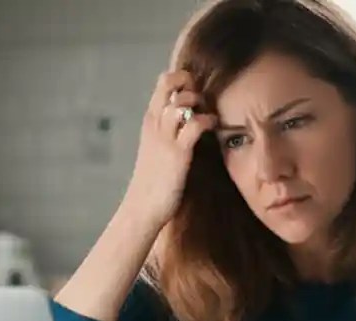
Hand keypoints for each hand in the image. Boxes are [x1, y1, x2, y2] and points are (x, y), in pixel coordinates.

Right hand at [121, 69, 218, 233]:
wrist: (142, 207)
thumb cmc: (152, 180)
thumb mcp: (156, 148)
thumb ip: (167, 130)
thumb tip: (186, 119)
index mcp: (150, 121)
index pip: (162, 85)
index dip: (180, 79)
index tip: (194, 90)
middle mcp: (155, 124)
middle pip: (167, 83)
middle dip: (187, 80)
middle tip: (200, 95)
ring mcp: (165, 138)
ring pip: (180, 101)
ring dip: (198, 100)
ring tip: (207, 112)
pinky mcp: (178, 154)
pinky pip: (194, 124)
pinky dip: (207, 120)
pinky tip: (212, 126)